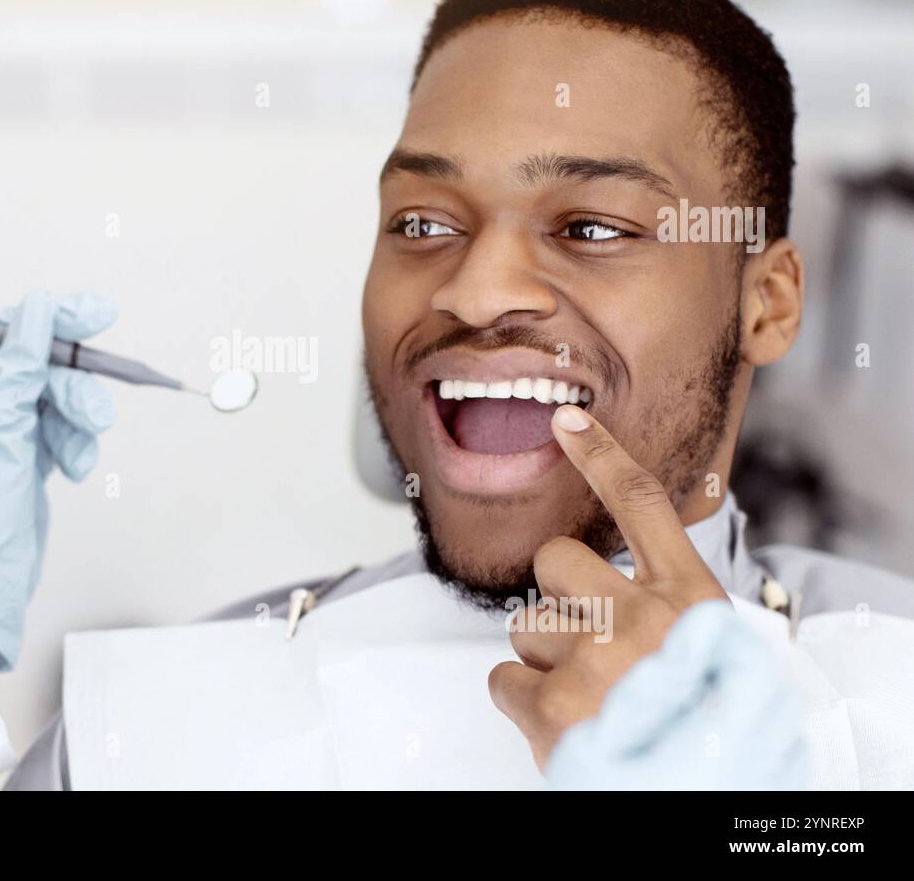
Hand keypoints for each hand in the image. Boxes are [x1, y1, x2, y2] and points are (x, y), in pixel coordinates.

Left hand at [0, 290, 116, 669]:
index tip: (98, 315)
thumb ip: (22, 365)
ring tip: (80, 457)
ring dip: (81, 423)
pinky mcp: (37, 454)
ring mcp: (14, 429)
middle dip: (77, 388)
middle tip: (95, 414)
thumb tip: (37, 306)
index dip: (55, 318)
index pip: (12, 331)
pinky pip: (70, 431)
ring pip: (66, 399)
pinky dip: (79, 447)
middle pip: (48, 366)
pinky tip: (75, 471)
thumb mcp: (0, 426)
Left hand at [488, 404, 727, 768]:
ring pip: (526, 624)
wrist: (699, 798)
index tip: (568, 423)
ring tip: (592, 703)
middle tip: (591, 647)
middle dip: (559, 597)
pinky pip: (502, 678)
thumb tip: (620, 593)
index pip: (641, 504)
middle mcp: (643, 620)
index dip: (600, 457)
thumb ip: (671, 615)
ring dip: (547, 661)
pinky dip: (522, 703)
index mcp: (692, 604)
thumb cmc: (708, 737)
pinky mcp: (553, 707)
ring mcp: (595, 661)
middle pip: (555, 561)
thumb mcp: (718, 660)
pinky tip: (564, 726)